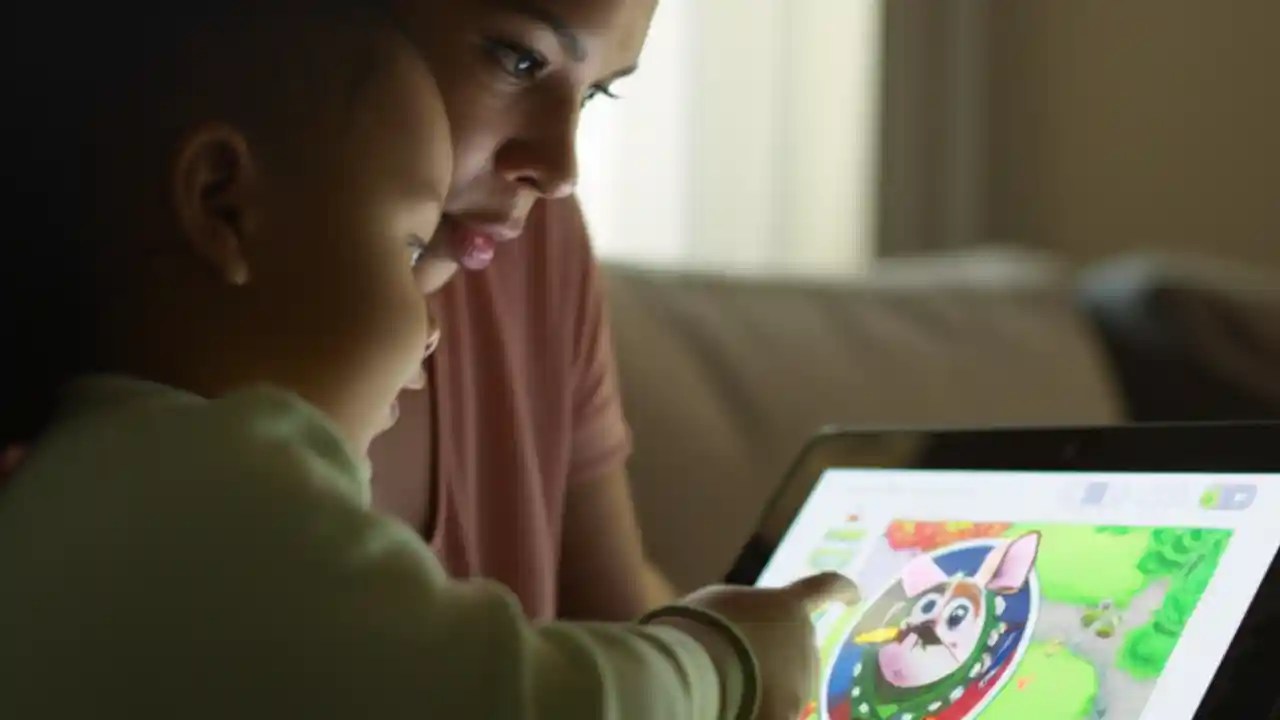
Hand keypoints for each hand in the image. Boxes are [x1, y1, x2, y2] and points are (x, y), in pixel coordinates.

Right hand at [676, 574, 858, 719]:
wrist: (701, 667)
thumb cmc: (705, 625)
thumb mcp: (723, 604)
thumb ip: (748, 613)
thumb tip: (746, 626)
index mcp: (788, 605)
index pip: (825, 589)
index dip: (840, 591)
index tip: (854, 596)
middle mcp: (805, 640)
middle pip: (800, 647)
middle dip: (779, 655)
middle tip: (743, 662)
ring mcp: (802, 680)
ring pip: (791, 684)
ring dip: (769, 686)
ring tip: (731, 686)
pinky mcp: (790, 713)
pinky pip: (780, 711)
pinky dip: (764, 709)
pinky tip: (739, 708)